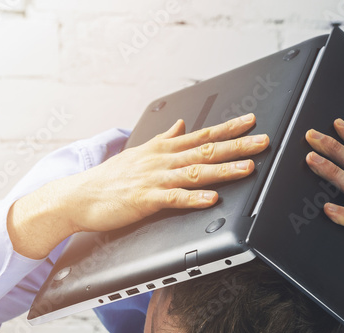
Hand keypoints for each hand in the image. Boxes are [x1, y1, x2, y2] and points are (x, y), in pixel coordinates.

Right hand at [9, 113, 269, 258]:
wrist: (80, 196)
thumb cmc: (111, 178)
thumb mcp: (140, 152)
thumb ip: (164, 139)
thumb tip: (181, 124)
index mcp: (164, 149)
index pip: (203, 135)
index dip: (229, 128)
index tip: (252, 121)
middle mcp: (163, 160)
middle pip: (207, 150)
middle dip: (238, 146)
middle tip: (263, 142)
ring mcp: (155, 179)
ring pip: (196, 172)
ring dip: (224, 170)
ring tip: (248, 169)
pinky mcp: (147, 200)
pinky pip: (175, 199)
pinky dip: (194, 197)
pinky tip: (212, 198)